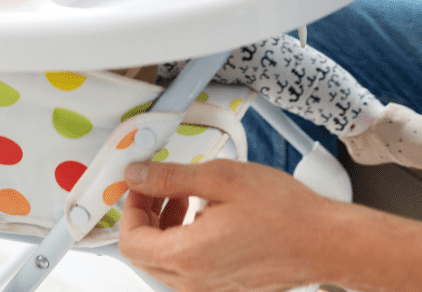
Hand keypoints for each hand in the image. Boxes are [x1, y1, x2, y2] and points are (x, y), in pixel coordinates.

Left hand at [119, 159, 333, 291]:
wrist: (327, 242)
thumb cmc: (283, 211)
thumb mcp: (219, 178)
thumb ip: (170, 177)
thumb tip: (135, 176)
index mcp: (189, 257)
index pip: (130, 242)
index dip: (129, 208)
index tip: (142, 184)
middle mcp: (197, 282)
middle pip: (144, 253)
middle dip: (146, 214)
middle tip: (162, 185)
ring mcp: (212, 289)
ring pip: (165, 261)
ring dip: (165, 225)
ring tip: (184, 195)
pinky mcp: (226, 287)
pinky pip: (188, 268)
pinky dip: (184, 238)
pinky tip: (205, 213)